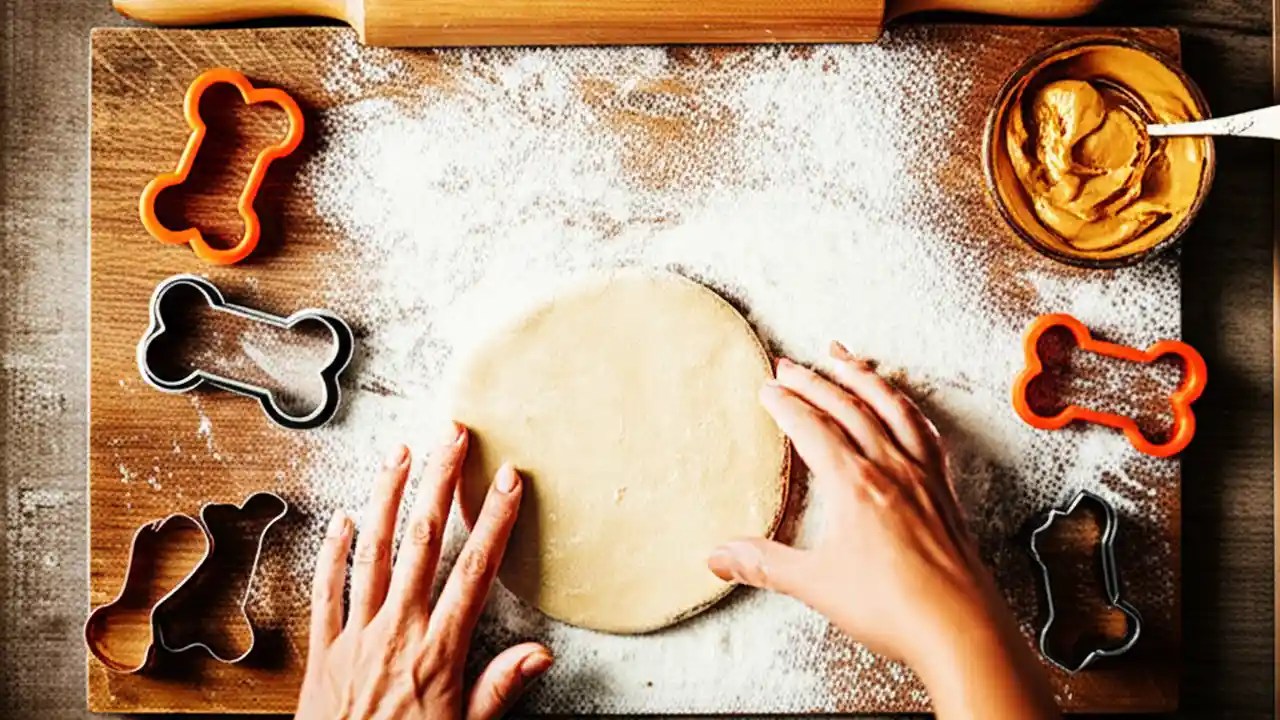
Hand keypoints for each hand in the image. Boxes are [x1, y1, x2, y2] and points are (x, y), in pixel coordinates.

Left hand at [297, 425, 552, 719]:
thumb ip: (499, 688)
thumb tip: (540, 653)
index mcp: (438, 650)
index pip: (474, 571)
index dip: (493, 521)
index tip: (507, 482)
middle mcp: (397, 631)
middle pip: (422, 543)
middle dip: (439, 485)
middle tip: (450, 439)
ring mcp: (356, 635)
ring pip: (373, 552)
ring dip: (387, 498)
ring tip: (399, 455)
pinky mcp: (323, 649)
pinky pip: (327, 590)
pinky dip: (334, 551)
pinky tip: (343, 518)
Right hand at [708, 342, 1056, 718]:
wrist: (960, 627)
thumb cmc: (892, 606)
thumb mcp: (816, 585)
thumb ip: (765, 564)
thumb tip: (717, 557)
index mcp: (854, 484)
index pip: (812, 429)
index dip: (786, 404)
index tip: (767, 388)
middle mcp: (889, 467)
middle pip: (847, 407)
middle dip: (814, 381)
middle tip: (789, 365)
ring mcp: (921, 475)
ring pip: (890, 407)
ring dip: (862, 377)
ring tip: (842, 357)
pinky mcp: (943, 489)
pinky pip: (923, 432)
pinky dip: (906, 408)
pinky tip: (899, 404)